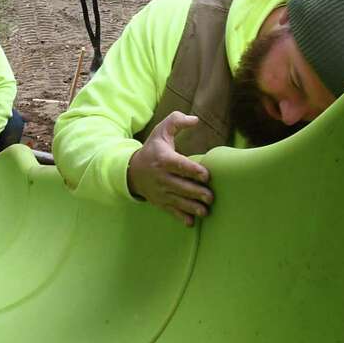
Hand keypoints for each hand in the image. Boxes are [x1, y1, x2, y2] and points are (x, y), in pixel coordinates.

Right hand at [126, 112, 212, 226]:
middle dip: (196, 193)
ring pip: (178, 201)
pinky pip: (171, 211)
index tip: (206, 175)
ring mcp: (160, 191)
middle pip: (181, 186)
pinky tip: (191, 222)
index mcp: (164, 159)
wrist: (132, 170)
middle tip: (211, 197)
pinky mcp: (160, 201)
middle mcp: (162, 177)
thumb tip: (196, 119)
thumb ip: (177, 121)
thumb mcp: (161, 131)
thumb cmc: (153, 149)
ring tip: (205, 211)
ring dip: (192, 207)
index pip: (180, 166)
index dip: (193, 170)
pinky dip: (180, 217)